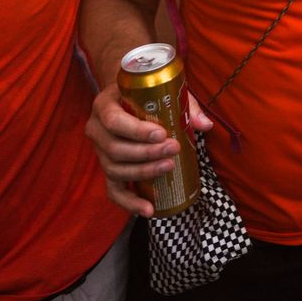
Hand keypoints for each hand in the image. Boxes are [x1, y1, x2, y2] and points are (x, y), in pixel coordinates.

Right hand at [85, 84, 211, 218]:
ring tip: (168, 166)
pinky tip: (148, 210)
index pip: (114, 121)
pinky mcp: (108, 170)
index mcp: (104, 106)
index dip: (136, 131)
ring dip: (143, 172)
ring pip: (115, 169)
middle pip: (115, 149)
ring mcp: (99, 152)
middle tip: (174, 149)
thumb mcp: (163, 91)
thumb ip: (185, 105)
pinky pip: (114, 190)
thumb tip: (205, 125)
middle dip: (146, 153)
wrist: (125, 98)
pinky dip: (130, 202)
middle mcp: (96, 130)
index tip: (162, 133)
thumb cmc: (146, 95)